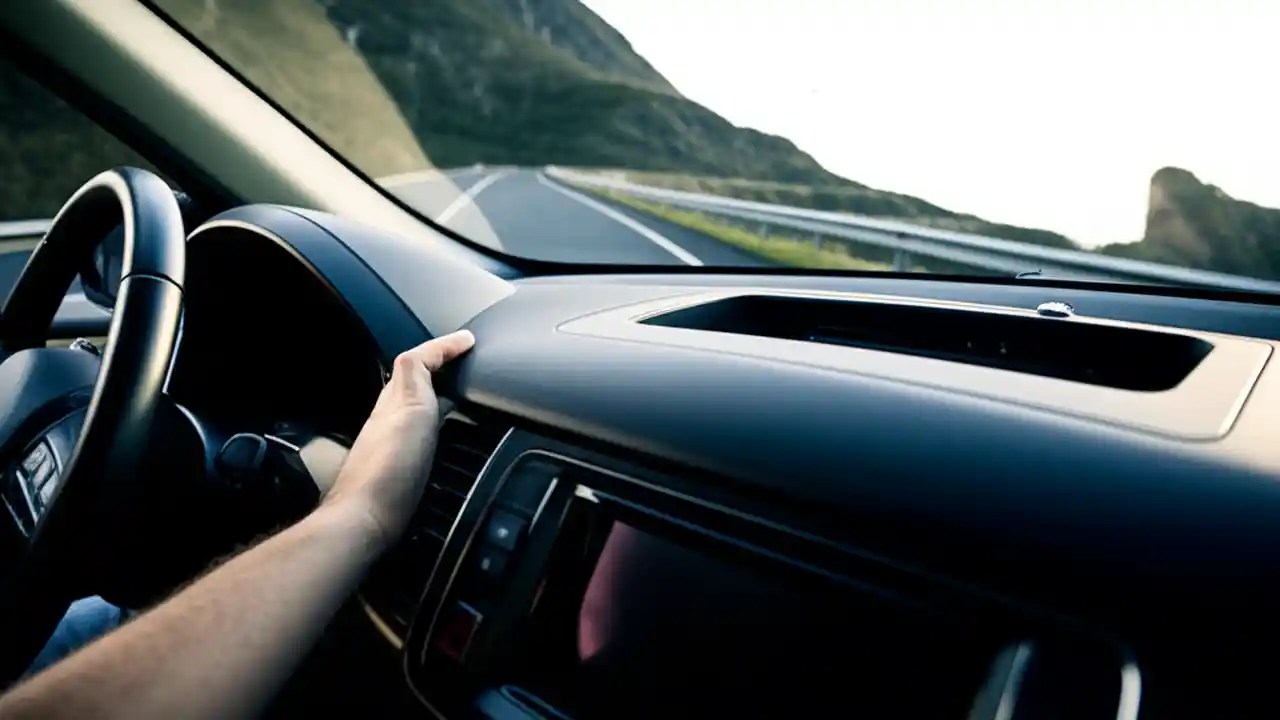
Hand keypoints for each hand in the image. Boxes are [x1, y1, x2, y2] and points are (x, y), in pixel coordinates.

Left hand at [323, 330, 475, 549]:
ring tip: (466, 398)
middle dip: (441, 369)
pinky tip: (449, 440)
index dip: (443, 348)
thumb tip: (432, 349)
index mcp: (394, 399)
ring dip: (439, 396)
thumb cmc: (391, 467)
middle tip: (470, 366)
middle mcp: (390, 418)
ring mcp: (392, 445)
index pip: (418, 361)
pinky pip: (421, 434)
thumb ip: (415, 375)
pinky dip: (438, 426)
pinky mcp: (398, 471)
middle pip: (414, 384)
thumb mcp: (408, 407)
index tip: (469, 341)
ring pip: (416, 408)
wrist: (367, 518)